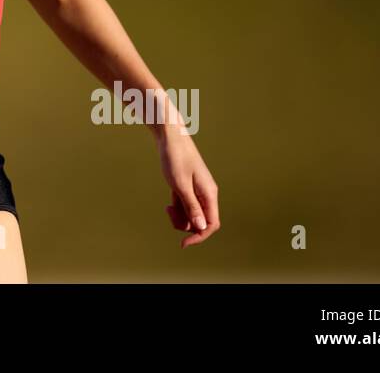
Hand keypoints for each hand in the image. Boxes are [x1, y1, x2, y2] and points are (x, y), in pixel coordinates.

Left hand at [156, 129, 219, 248]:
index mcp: (209, 194)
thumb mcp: (180, 185)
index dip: (199, 236)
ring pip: (192, 214)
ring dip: (180, 216)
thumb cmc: (175, 158)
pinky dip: (177, 208)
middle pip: (200, 221)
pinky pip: (186, 205)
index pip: (211, 224)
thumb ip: (191, 206)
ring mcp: (197, 190)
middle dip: (185, 224)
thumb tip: (201, 227)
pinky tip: (169, 203)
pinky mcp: (188, 187)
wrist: (169, 137)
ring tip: (168, 207)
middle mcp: (206, 194)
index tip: (183, 243)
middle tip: (169, 213)